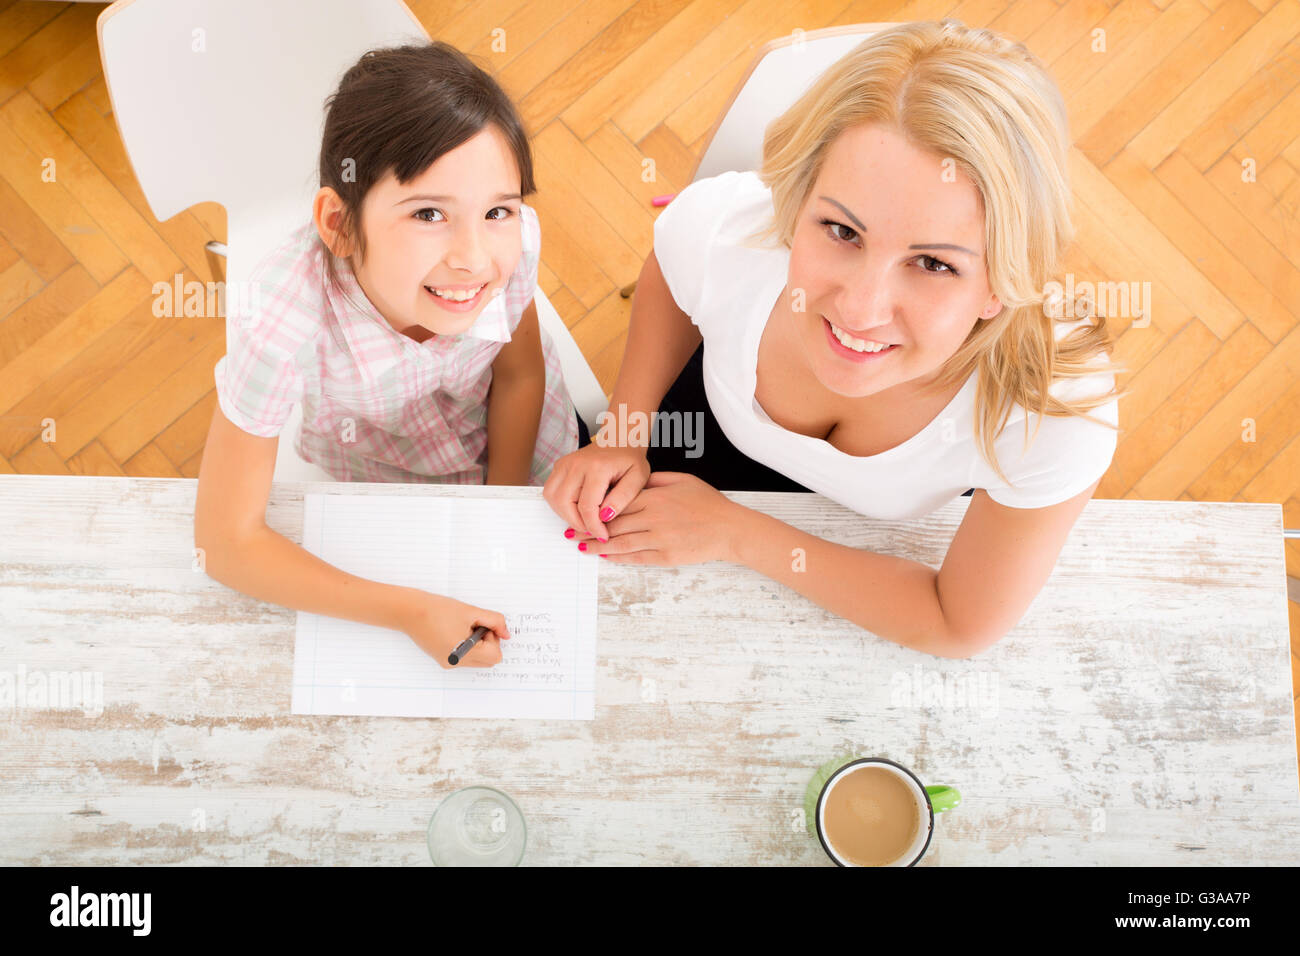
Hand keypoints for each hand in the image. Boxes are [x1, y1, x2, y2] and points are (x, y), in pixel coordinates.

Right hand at [399, 591, 511, 668]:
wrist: (409, 611)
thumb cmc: (437, 610)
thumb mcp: (472, 611)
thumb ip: (495, 621)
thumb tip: (507, 634)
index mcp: (462, 654)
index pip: (495, 655)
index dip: (493, 638)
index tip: (481, 625)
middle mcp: (455, 663)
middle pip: (489, 661)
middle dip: (487, 643)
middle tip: (474, 626)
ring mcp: (449, 663)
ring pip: (478, 660)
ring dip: (478, 644)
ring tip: (462, 628)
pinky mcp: (444, 660)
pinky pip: (466, 657)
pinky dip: (468, 646)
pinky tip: (455, 631)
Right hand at [543, 442, 650, 540]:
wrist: (620, 438)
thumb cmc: (630, 458)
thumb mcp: (638, 478)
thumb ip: (622, 498)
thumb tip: (605, 516)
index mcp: (597, 467)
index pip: (587, 506)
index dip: (594, 527)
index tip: (603, 535)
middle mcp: (577, 464)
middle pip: (564, 503)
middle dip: (577, 523)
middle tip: (592, 530)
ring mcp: (565, 463)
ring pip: (552, 498)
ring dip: (565, 515)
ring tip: (584, 520)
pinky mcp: (559, 465)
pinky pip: (550, 491)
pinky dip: (559, 504)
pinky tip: (576, 508)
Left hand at [572, 471, 740, 565]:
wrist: (729, 529)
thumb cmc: (708, 503)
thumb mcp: (682, 480)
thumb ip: (656, 480)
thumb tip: (634, 480)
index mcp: (654, 497)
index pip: (617, 503)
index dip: (596, 508)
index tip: (582, 512)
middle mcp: (652, 518)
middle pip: (613, 524)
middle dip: (589, 529)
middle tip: (571, 533)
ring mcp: (658, 539)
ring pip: (619, 543)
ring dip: (597, 546)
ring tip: (580, 548)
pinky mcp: (665, 556)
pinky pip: (635, 557)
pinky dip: (618, 557)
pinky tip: (605, 556)